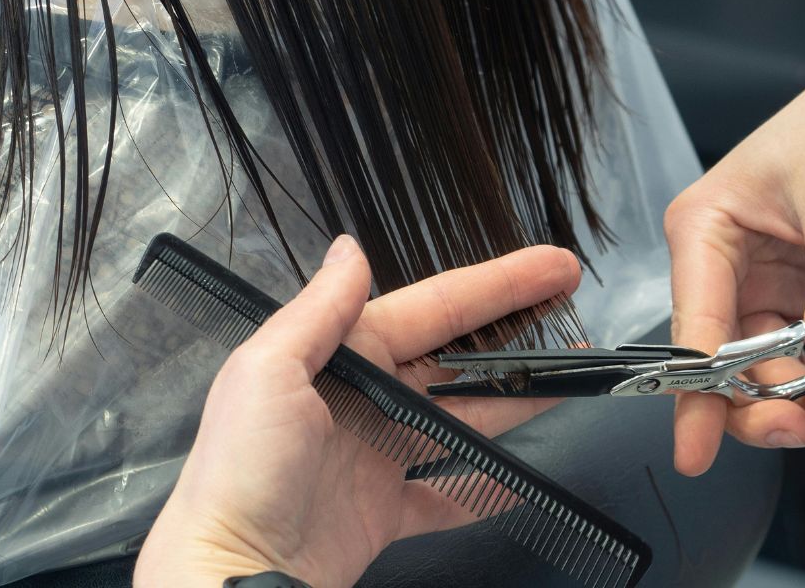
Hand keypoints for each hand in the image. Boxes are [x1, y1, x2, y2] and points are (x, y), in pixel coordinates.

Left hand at [134, 236, 580, 586]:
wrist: (231, 570)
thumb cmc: (243, 468)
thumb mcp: (268, 370)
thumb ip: (319, 310)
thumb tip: (350, 249)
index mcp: (341, 354)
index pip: (434, 308)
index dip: (497, 286)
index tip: (553, 268)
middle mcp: (364, 398)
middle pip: (455, 360)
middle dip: (514, 337)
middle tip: (573, 319)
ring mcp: (379, 457)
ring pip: (462, 421)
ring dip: (513, 404)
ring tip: (567, 384)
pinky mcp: (385, 512)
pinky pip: (447, 495)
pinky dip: (484, 490)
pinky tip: (520, 481)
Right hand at [663, 25, 804, 475]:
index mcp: (703, 230)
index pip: (692, 326)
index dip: (695, 394)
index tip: (695, 450)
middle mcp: (720, 261)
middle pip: (723, 359)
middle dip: (764, 402)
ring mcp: (755, 280)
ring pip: (761, 366)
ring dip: (801, 399)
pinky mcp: (792, 290)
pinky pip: (796, 355)